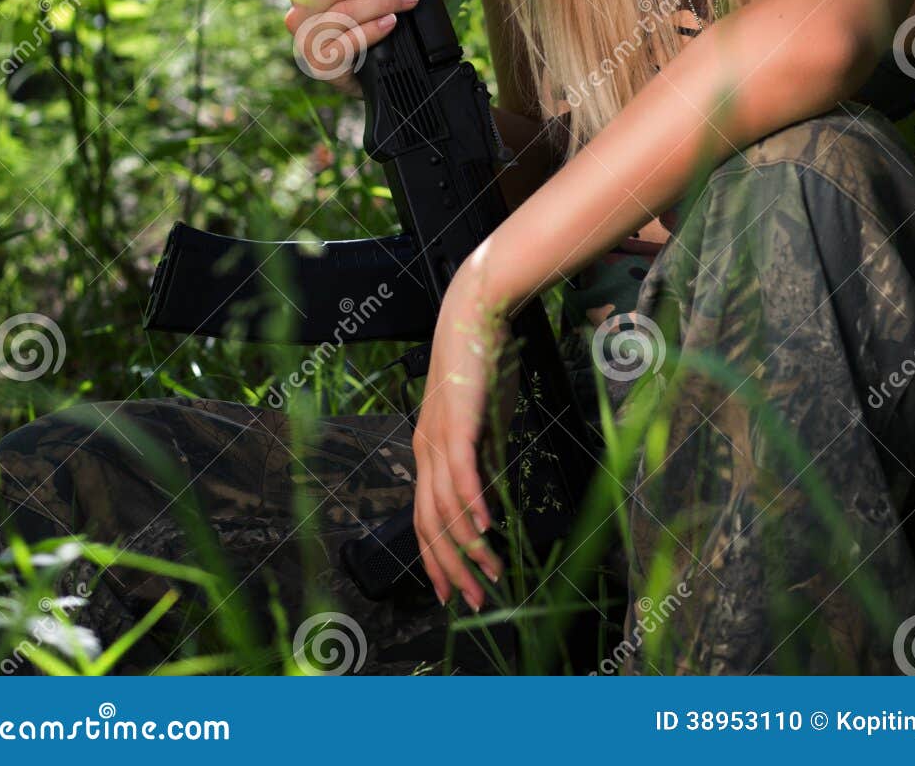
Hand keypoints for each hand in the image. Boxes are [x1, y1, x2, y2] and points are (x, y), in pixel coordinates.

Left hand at [412, 261, 511, 611]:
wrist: (475, 315)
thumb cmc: (480, 366)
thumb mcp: (483, 425)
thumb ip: (482, 463)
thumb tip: (489, 505)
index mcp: (428, 451)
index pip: (426, 517)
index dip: (437, 557)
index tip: (452, 590)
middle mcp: (425, 448)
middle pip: (430, 522)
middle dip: (450, 567)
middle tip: (470, 600)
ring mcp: (437, 436)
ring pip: (445, 506)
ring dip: (467, 547)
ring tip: (488, 574)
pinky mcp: (456, 422)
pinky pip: (461, 473)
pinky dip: (472, 505)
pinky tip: (486, 529)